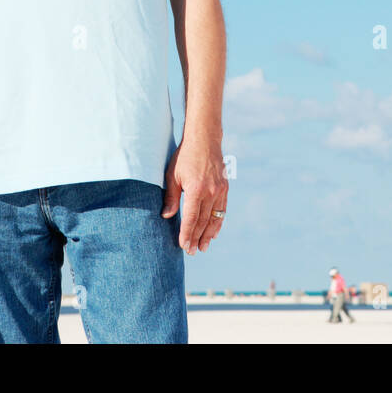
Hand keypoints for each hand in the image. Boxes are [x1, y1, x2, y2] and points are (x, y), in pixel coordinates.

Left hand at [161, 138, 227, 253]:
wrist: (205, 140)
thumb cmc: (185, 156)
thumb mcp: (172, 175)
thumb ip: (171, 197)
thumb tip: (167, 216)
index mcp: (196, 189)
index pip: (191, 218)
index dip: (187, 234)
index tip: (184, 246)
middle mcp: (210, 192)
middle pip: (203, 221)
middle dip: (197, 238)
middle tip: (192, 252)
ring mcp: (220, 190)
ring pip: (214, 218)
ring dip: (209, 235)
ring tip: (204, 247)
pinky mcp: (225, 188)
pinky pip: (222, 210)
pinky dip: (218, 223)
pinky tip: (214, 232)